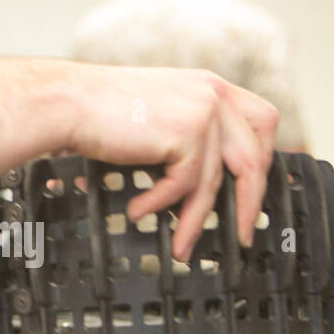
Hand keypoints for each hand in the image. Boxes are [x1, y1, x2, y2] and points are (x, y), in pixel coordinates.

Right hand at [65, 66, 277, 259]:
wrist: (69, 101)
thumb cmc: (100, 111)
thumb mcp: (158, 114)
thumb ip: (186, 136)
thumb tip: (200, 186)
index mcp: (210, 87)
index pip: (262, 122)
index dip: (264, 161)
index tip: (254, 192)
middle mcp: (213, 94)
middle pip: (254, 156)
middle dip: (249, 202)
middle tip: (240, 234)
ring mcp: (202, 111)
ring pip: (213, 180)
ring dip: (194, 220)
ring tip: (181, 246)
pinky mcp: (186, 132)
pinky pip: (185, 184)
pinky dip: (161, 204)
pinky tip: (137, 212)